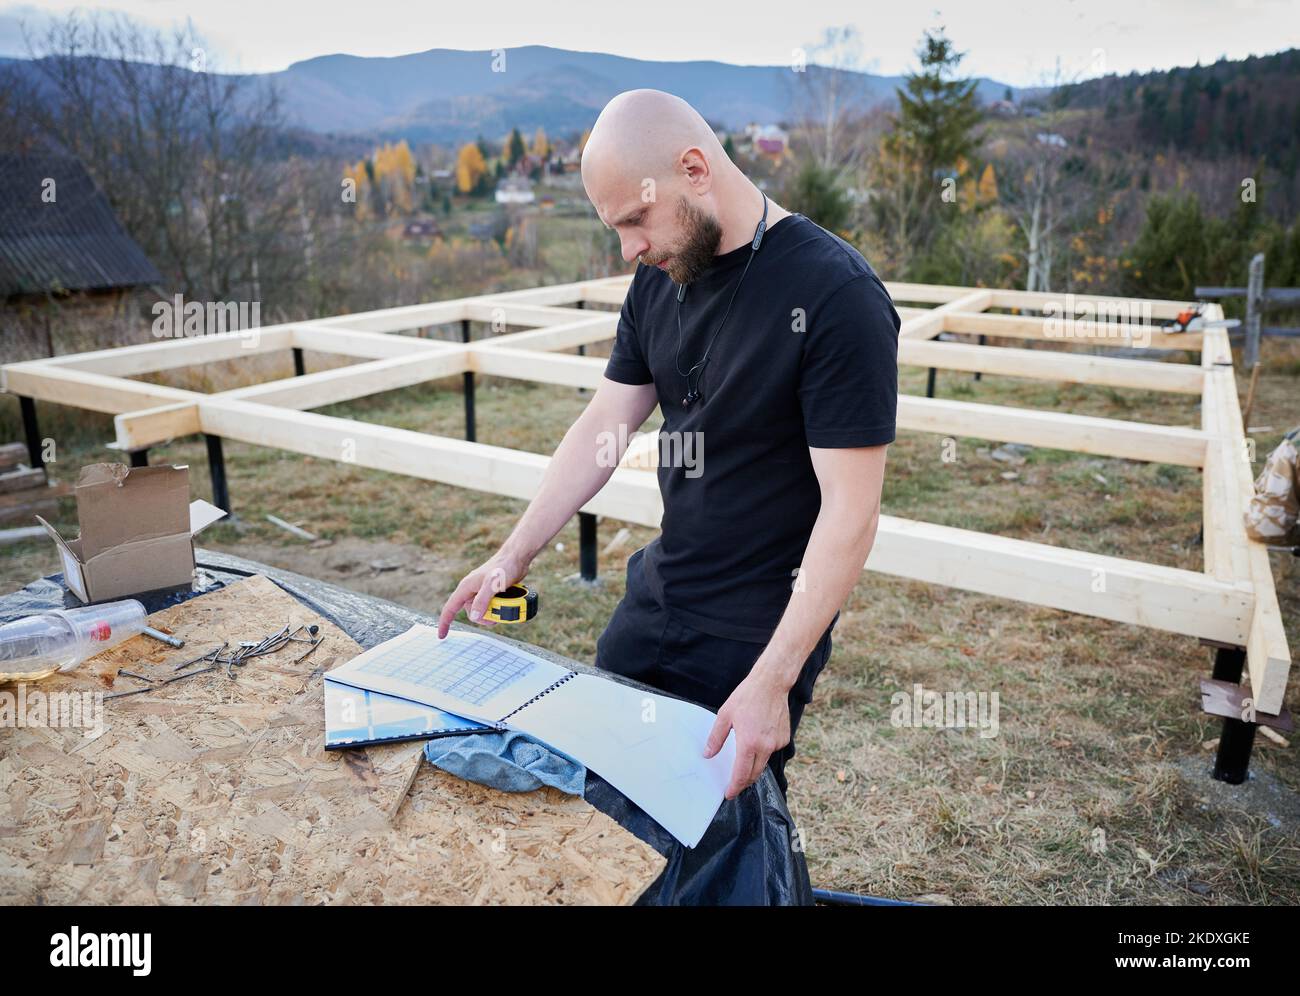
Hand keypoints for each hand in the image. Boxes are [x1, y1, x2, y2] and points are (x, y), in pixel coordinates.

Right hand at [436, 550, 528, 637]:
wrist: (516, 557)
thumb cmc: (504, 567)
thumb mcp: (492, 585)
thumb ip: (482, 601)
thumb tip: (473, 617)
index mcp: (466, 587)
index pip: (450, 607)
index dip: (445, 622)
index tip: (442, 636)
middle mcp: (471, 589)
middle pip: (470, 612)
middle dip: (481, 618)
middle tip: (496, 617)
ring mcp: (480, 591)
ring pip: (481, 610)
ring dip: (491, 614)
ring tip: (503, 609)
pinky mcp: (490, 592)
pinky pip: (489, 606)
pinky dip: (496, 609)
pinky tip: (505, 605)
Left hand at [703, 669, 790, 799]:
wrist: (771, 684)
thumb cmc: (746, 697)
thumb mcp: (725, 715)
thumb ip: (716, 738)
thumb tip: (708, 754)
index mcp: (749, 743)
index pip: (741, 774)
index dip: (734, 787)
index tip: (729, 794)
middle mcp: (765, 746)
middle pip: (754, 774)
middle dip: (743, 782)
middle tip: (734, 784)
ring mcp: (777, 743)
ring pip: (763, 763)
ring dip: (753, 766)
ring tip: (743, 760)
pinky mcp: (784, 738)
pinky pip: (772, 751)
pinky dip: (763, 751)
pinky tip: (758, 739)